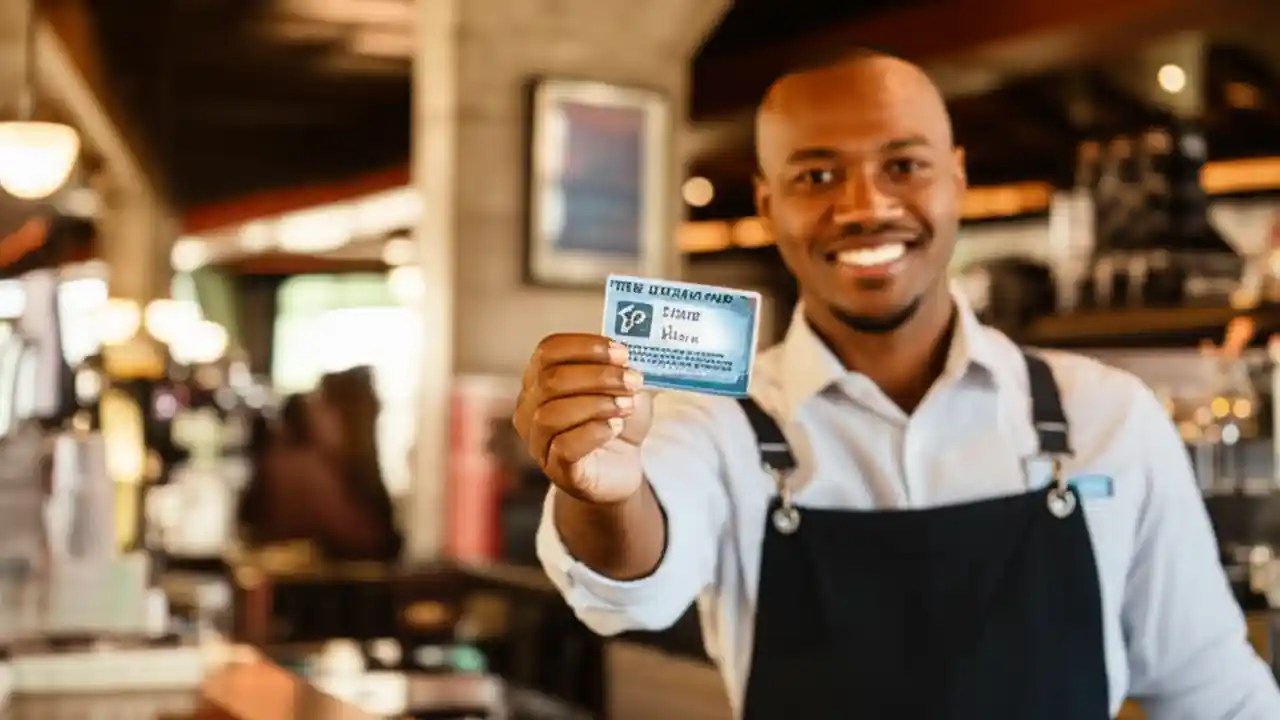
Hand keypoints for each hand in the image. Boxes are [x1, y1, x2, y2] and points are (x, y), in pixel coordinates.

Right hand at [513, 333, 651, 503]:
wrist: (621, 467)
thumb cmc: (614, 419)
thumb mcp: (621, 386)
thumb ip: (624, 366)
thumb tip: (640, 348)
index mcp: (540, 378)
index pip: (548, 351)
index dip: (585, 347)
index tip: (622, 353)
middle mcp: (529, 408)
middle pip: (551, 381)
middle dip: (598, 376)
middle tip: (633, 380)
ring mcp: (538, 441)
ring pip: (552, 415)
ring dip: (597, 404)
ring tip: (626, 406)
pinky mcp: (556, 469)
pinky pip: (564, 447)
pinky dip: (594, 432)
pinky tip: (615, 427)